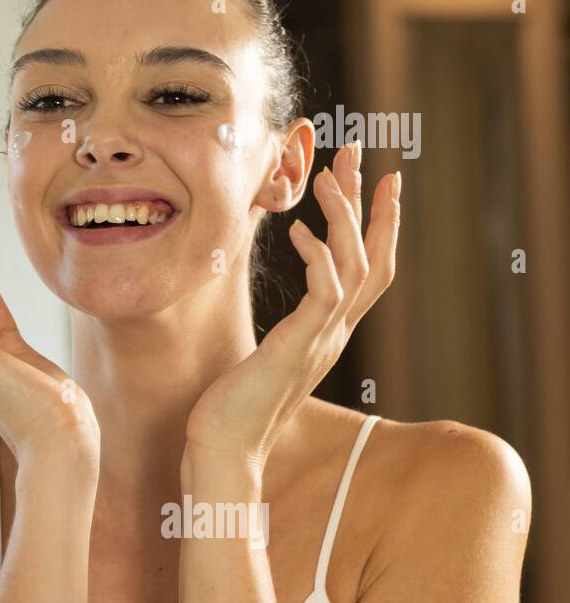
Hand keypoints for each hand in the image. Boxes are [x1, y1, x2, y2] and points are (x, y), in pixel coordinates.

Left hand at [185, 141, 400, 467]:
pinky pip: (326, 293)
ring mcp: (323, 341)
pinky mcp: (300, 347)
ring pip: (355, 265)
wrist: (224, 449)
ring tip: (324, 174)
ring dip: (344, 216)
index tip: (377, 180)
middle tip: (357, 153)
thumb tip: (279, 324)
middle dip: (368, 202)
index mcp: (328, 333)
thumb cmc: (232, 407)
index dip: (378, 224)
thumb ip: (282, 336)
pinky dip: (318, 257)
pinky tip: (298, 230)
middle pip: (373, 257)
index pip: (369, 268)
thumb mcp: (263, 359)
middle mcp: (335, 334)